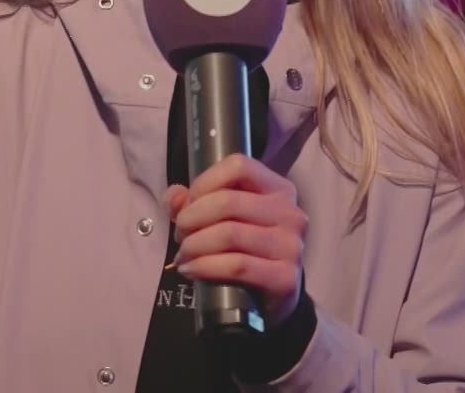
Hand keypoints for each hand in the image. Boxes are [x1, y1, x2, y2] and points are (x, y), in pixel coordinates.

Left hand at [167, 154, 307, 323]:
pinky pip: (236, 265)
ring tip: (183, 256)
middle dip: (191, 219)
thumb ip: (194, 201)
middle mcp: (290, 213)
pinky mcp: (285, 277)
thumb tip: (174, 198)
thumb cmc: (246, 250)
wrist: (272, 297)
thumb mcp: (223, 219)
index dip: (204, 183)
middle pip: (228, 202)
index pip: (238, 166)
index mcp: (278, 189)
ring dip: (194, 246)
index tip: (188, 205)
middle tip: (181, 235)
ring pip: (229, 234)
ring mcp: (290, 246)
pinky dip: (205, 267)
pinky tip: (191, 270)